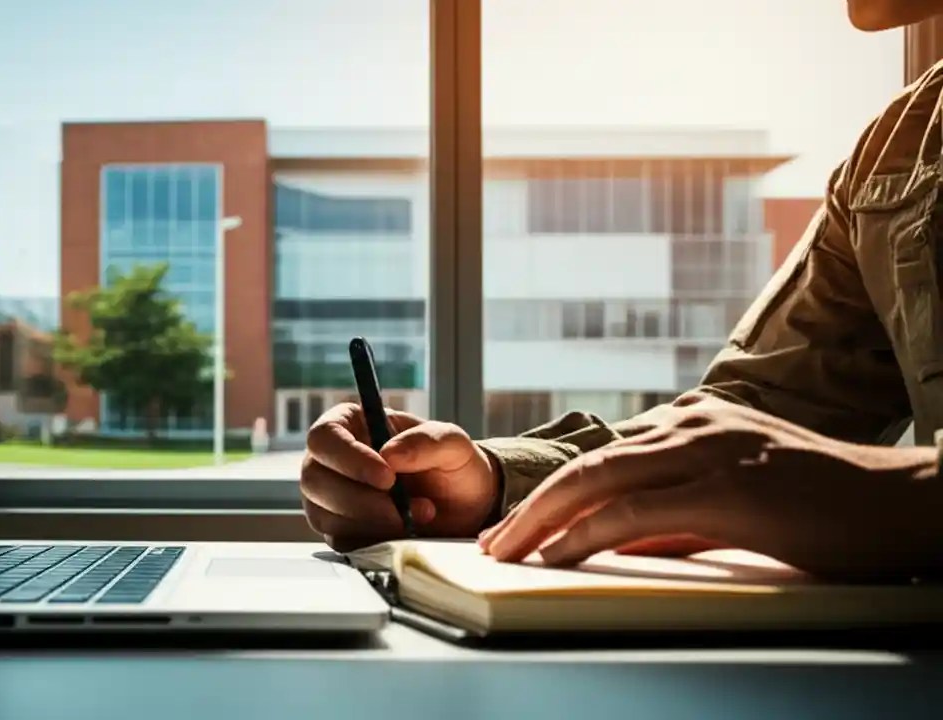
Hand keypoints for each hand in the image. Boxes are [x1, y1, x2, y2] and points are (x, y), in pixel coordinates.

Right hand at [301, 403, 499, 551]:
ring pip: (323, 513)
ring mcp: (329, 498)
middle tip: (405, 508)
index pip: (325, 436)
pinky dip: (373, 540)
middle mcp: (331, 461)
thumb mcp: (453, 445)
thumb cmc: (452, 466)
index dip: (348, 457)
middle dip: (362, 499)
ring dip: (372, 522)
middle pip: (315, 479)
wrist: (463, 509)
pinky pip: (339, 540)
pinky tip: (402, 533)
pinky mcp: (339, 531)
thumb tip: (388, 454)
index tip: (387, 477)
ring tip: (416, 517)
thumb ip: (426, 440)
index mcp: (351, 425)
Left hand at [478, 395, 942, 581]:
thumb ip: (679, 510)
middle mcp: (692, 425)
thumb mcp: (738, 496)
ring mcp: (707, 452)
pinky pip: (633, 513)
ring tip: (505, 551)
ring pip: (597, 481)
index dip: (555, 491)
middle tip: (493, 539)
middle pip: (587, 464)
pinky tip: (555, 556)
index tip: (522, 523)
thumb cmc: (826, 506)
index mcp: (694, 420)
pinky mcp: (724, 490)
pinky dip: (584, 534)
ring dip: (541, 520)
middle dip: (531, 506)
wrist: (901, 501)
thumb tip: (621, 540)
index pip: (605, 454)